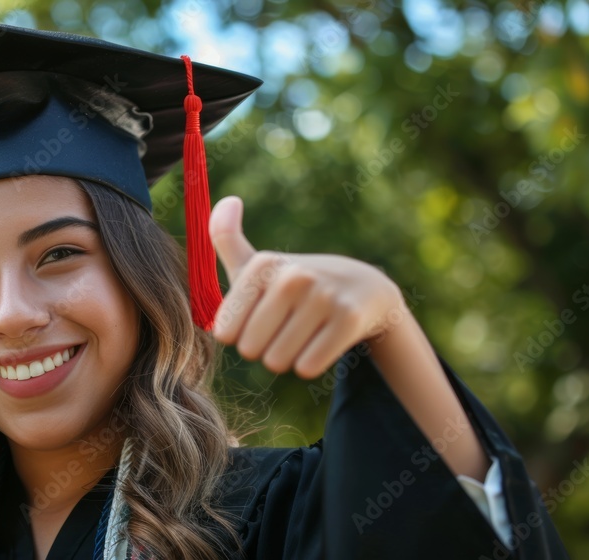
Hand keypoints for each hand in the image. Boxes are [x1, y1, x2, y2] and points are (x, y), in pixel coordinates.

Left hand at [209, 196, 406, 377]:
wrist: (363, 289)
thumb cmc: (294, 284)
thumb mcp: (258, 264)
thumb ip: (226, 238)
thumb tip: (227, 200)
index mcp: (262, 265)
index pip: (225, 332)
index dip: (239, 335)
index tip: (255, 319)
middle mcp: (292, 277)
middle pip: (250, 349)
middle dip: (262, 349)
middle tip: (282, 329)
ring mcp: (323, 296)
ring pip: (278, 362)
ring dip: (287, 358)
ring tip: (302, 333)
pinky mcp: (349, 319)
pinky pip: (307, 368)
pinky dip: (310, 365)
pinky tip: (321, 342)